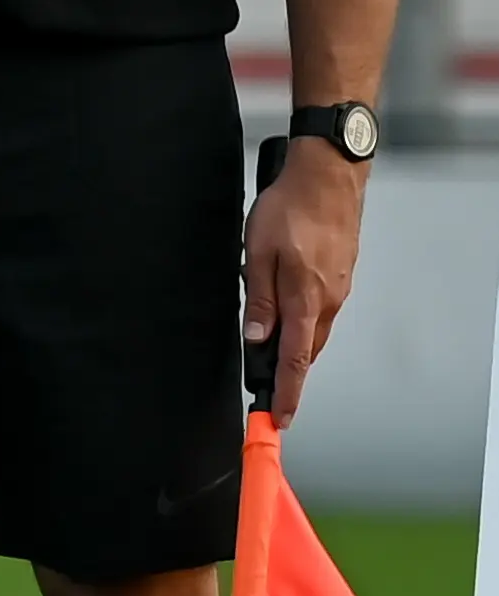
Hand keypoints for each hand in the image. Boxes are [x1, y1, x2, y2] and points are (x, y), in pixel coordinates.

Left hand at [242, 146, 365, 419]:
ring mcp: (337, 288)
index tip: (279, 420)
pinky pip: (319, 310)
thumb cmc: (291, 209)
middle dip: (289, 376)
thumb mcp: (259, 254)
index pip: (295, 361)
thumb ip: (259, 299)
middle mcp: (328, 301)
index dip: (287, 393)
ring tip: (271, 360)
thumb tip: (256, 338)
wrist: (328, 176)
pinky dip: (302, 324)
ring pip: (314, 331)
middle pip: (306, 350)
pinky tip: (285, 318)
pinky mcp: (339, 276)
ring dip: (295, 349)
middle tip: (269, 396)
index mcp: (306, 300)